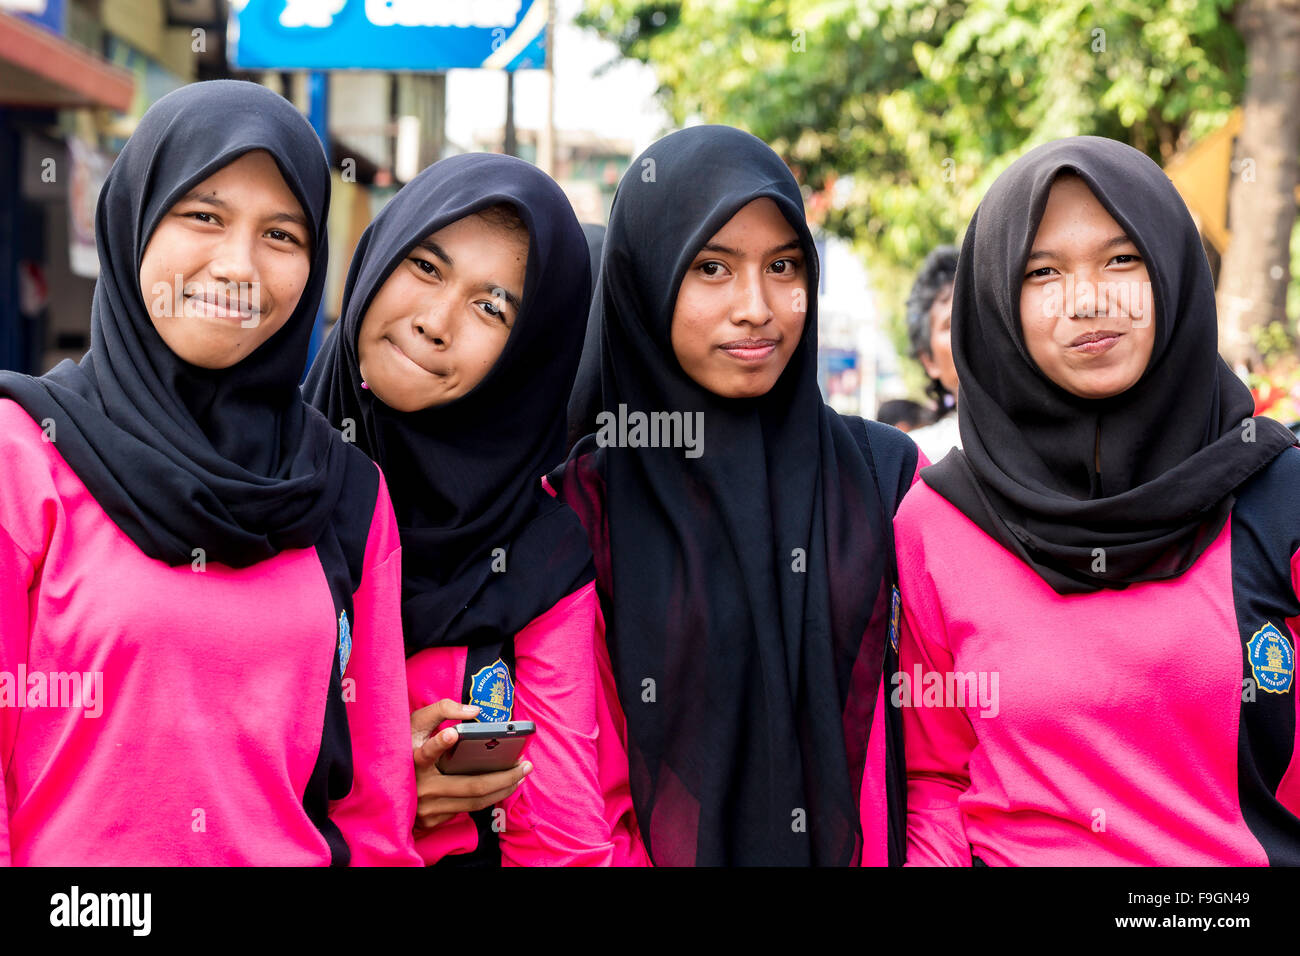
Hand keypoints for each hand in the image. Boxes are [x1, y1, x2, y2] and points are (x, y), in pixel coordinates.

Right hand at [410, 699, 532, 830]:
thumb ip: (441, 709)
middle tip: (526, 765)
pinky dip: (488, 797)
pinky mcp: (431, 819)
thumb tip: (475, 711)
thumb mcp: (415, 724)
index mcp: (413, 761)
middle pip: (471, 786)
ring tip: (521, 774)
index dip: (439, 744)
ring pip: (474, 802)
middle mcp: (420, 787)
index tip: (452, 734)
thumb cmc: (406, 745)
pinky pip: (467, 809)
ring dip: (503, 789)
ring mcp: (426, 807)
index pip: (425, 753)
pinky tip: (504, 785)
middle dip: (504, 777)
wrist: (385, 786)